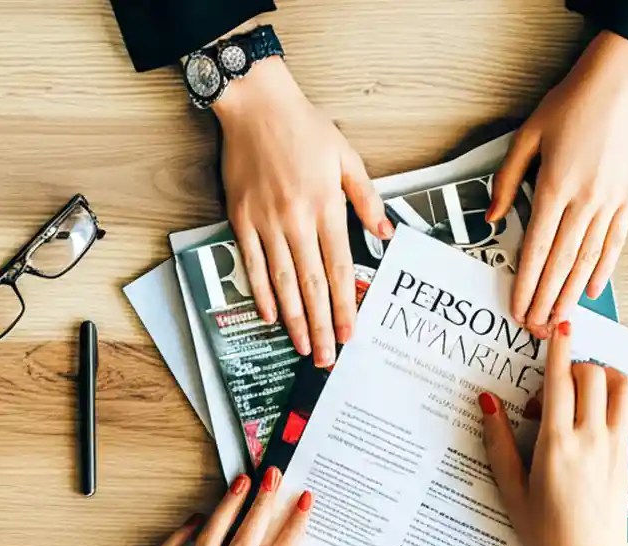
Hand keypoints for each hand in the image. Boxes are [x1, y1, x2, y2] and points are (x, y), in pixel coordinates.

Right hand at [215, 57, 392, 366]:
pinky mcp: (241, 218)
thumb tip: (386, 232)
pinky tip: (271, 316)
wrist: (256, 105)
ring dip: (294, 319)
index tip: (351, 334)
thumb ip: (367, 198)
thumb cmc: (305, 128)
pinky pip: (251, 264)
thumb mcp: (347, 157)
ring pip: (282, 281)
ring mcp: (266, 222)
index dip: (346, 306)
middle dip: (322, 325)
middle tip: (327, 357)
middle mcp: (296, 220)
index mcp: (326, 207)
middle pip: (311, 285)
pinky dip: (261, 293)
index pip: (339, 269)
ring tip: (303, 347)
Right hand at [478, 321, 627, 545]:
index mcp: (556, 445)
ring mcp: (614, 445)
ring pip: (619, 385)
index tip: (559, 324)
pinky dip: (613, 396)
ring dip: (599, 376)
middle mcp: (590, 438)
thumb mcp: (511, 490)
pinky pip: (627, 408)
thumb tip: (487, 401)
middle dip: (571, 367)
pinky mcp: (627, 453)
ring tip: (576, 394)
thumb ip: (498, 443)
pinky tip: (590, 415)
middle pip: (590, 374)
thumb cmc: (547, 533)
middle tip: (547, 393)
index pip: (560, 380)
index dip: (559, 347)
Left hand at [489, 32, 627, 335]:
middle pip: (561, 262)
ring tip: (560, 320)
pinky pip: (615, 242)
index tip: (518, 309)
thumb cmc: (570, 104)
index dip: (526, 285)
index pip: (536, 249)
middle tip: (536, 328)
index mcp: (554, 186)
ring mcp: (610, 201)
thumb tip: (494, 218)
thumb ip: (508, 181)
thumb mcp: (527, 136)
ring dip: (571, 293)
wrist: (619, 84)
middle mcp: (584, 200)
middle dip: (546, 300)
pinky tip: (592, 290)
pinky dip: (603, 268)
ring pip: (588, 259)